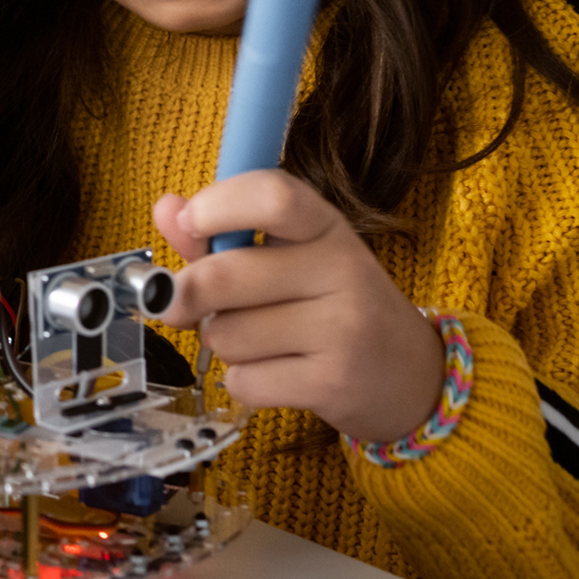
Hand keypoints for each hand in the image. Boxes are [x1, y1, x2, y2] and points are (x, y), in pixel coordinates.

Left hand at [151, 169, 443, 443]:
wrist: (412, 377)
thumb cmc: (335, 307)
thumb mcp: (292, 257)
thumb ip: (224, 233)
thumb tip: (165, 208)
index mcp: (327, 226)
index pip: (272, 195)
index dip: (217, 205)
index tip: (191, 223)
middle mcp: (343, 270)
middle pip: (224, 276)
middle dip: (187, 296)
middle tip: (185, 305)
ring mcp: (343, 329)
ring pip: (226, 334)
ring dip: (223, 344)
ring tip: (260, 342)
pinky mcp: (334, 382)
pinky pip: (244, 380)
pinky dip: (244, 382)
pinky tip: (278, 374)